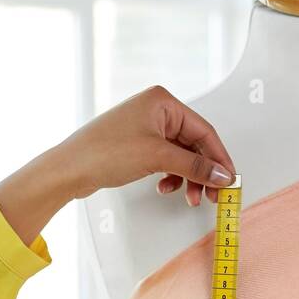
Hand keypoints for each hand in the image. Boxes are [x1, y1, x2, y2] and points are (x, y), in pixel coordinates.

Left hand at [55, 85, 235, 206]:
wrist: (68, 169)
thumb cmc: (103, 153)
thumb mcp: (157, 157)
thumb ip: (194, 166)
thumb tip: (222, 174)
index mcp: (162, 101)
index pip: (203, 130)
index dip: (219, 158)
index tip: (229, 180)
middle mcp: (155, 110)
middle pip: (193, 143)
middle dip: (203, 171)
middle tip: (212, 195)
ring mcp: (145, 127)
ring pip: (180, 154)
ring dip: (187, 177)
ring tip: (188, 197)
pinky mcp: (136, 145)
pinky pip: (165, 160)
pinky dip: (170, 175)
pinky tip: (165, 187)